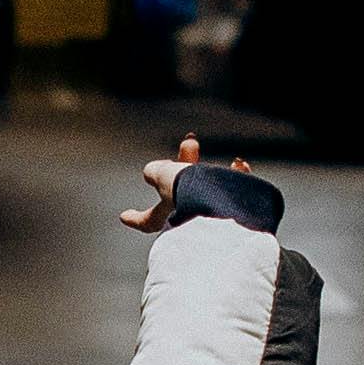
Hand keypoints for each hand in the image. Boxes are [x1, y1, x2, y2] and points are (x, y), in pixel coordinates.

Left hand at [122, 133, 255, 230]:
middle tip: (190, 142)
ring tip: (219, 154)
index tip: (123, 216)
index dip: (135, 218)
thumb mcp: (166, 177)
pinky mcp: (234, 216)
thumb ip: (157, 171)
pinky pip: (233, 195)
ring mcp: (211, 221)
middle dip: (185, 164)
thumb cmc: (190, 197)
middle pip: (182, 191)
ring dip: (210, 170)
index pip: (147, 220)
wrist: (224, 211)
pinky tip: (240, 165)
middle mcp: (189, 222)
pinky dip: (235, 179)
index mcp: (167, 218)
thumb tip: (151, 172)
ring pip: (208, 191)